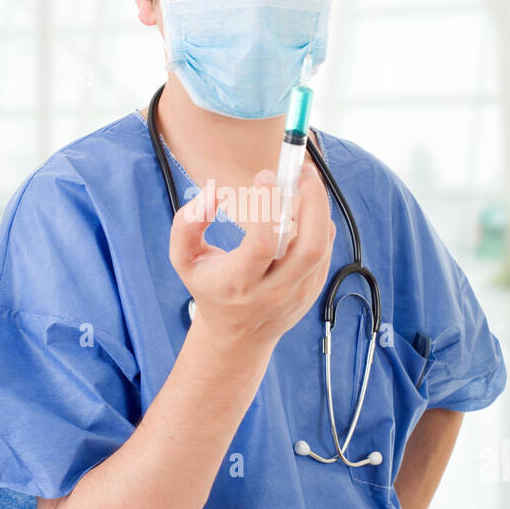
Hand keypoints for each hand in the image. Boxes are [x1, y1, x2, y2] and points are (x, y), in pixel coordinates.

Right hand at [169, 161, 336, 352]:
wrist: (237, 336)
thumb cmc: (210, 288)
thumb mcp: (185, 259)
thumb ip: (187, 223)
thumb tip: (212, 192)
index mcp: (239, 283)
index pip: (261, 244)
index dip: (267, 206)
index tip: (265, 176)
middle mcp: (274, 291)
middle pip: (309, 247)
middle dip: (314, 203)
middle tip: (305, 172)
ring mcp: (298, 292)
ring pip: (322, 247)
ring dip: (319, 209)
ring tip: (304, 185)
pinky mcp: (313, 290)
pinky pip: (325, 250)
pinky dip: (320, 224)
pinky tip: (304, 210)